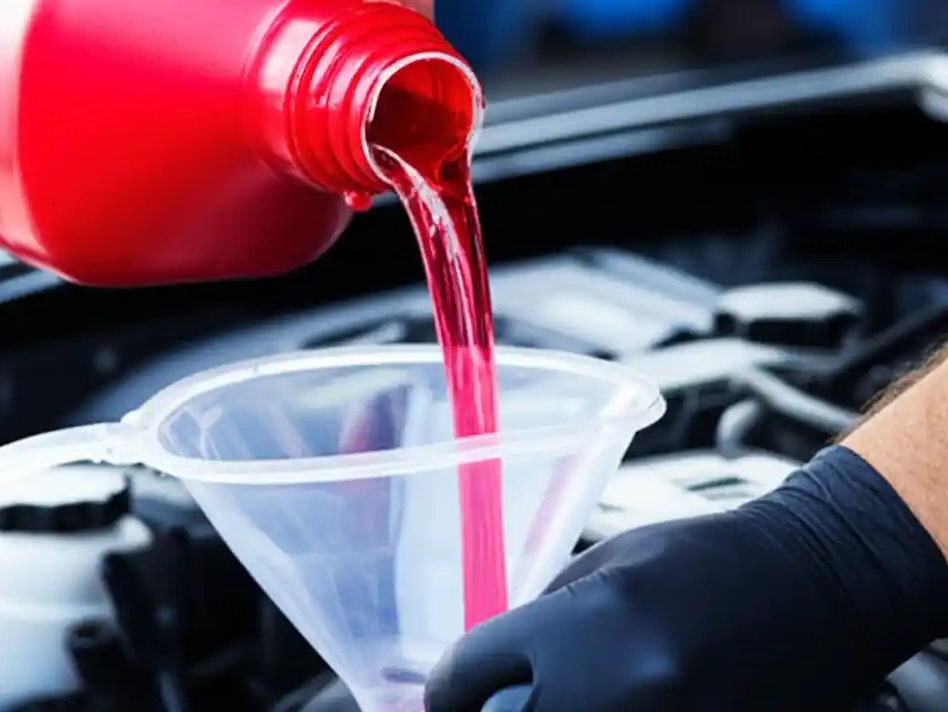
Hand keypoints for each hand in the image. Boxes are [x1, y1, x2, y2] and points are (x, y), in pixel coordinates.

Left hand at [425, 447, 947, 711]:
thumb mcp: (601, 568)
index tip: (448, 695)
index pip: (468, 676)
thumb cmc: (705, 563)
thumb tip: (481, 674)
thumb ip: (536, 624)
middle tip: (491, 707)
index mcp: (586, 622)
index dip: (446, 690)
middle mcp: (619, 687)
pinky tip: (602, 705)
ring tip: (556, 698)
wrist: (813, 589)